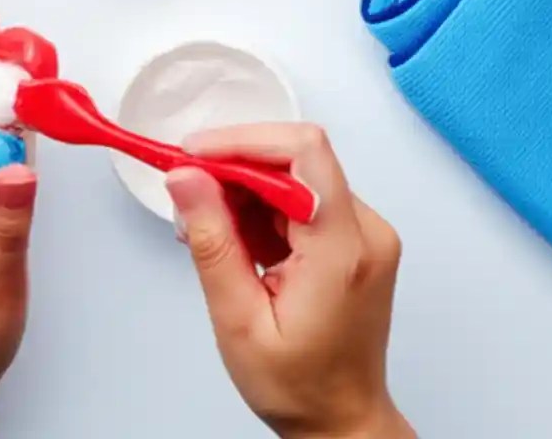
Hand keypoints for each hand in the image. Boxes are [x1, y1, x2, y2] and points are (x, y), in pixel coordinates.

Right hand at [167, 124, 413, 438]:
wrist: (341, 419)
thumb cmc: (299, 386)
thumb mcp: (238, 319)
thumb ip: (212, 242)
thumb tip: (185, 179)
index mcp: (343, 250)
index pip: (302, 153)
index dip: (243, 141)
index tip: (194, 155)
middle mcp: (366, 232)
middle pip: (296, 160)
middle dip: (234, 169)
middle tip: (188, 196)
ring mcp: (365, 234)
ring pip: (295, 178)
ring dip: (245, 194)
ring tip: (213, 237)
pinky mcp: (355, 240)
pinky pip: (304, 200)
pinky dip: (263, 211)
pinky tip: (240, 247)